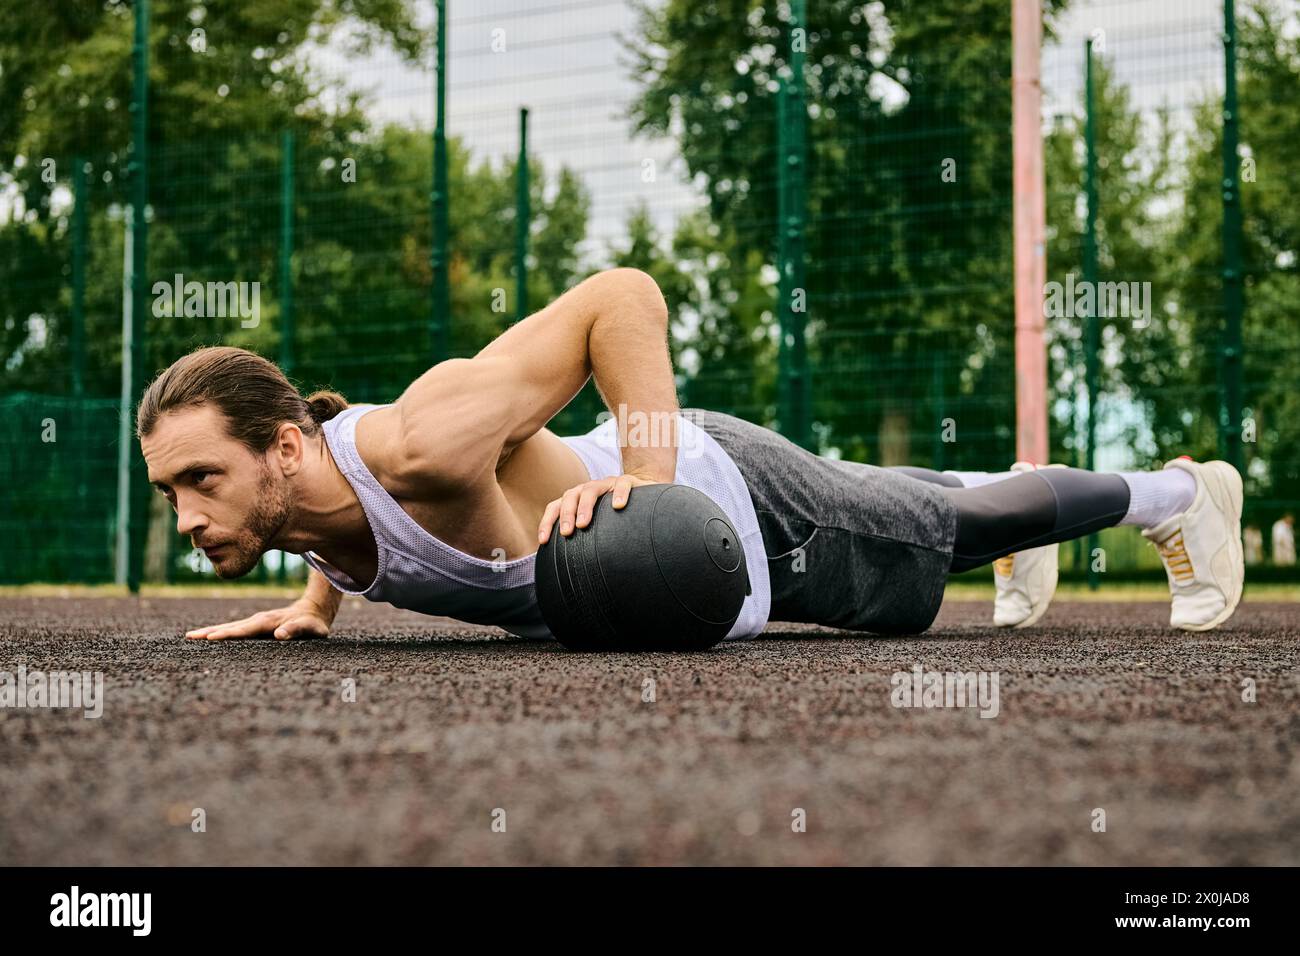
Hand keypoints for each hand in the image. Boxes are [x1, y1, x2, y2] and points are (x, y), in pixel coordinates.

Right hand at [184, 599, 334, 640]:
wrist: (313, 609)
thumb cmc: (313, 623)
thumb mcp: (311, 628)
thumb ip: (297, 630)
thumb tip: (279, 635)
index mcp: (269, 622)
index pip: (245, 630)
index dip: (228, 634)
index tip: (211, 638)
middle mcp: (258, 620)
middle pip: (231, 626)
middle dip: (211, 631)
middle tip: (190, 637)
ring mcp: (255, 621)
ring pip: (229, 626)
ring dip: (210, 631)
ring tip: (191, 636)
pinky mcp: (254, 625)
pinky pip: (234, 628)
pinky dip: (219, 632)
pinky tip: (207, 636)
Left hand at [537, 474, 662, 543]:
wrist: (644, 493)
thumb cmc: (616, 517)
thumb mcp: (597, 526)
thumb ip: (583, 538)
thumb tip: (565, 569)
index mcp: (577, 499)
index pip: (555, 506)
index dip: (547, 522)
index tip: (543, 541)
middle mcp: (589, 489)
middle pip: (571, 496)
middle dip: (566, 514)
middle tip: (566, 533)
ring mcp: (608, 484)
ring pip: (591, 489)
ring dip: (585, 506)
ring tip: (583, 524)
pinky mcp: (629, 482)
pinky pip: (623, 484)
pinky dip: (620, 493)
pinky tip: (619, 506)